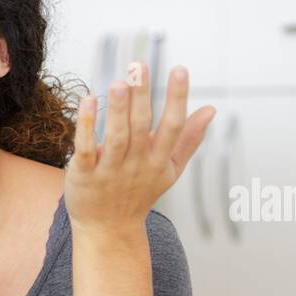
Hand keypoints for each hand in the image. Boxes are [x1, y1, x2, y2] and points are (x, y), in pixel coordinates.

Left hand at [64, 62, 214, 239]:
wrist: (107, 229)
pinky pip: (85, 148)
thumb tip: (211, 109)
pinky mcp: (84, 175)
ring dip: (117, 110)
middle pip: (141, 127)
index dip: (177, 98)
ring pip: (116, 137)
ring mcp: (109, 171)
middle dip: (142, 96)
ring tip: (119, 82)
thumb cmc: (138, 194)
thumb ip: (189, 139)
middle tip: (139, 66)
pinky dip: (86, 126)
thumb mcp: (169, 170)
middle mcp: (136, 165)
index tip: (180, 69)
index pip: (172, 126)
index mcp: (158, 161)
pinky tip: (88, 100)